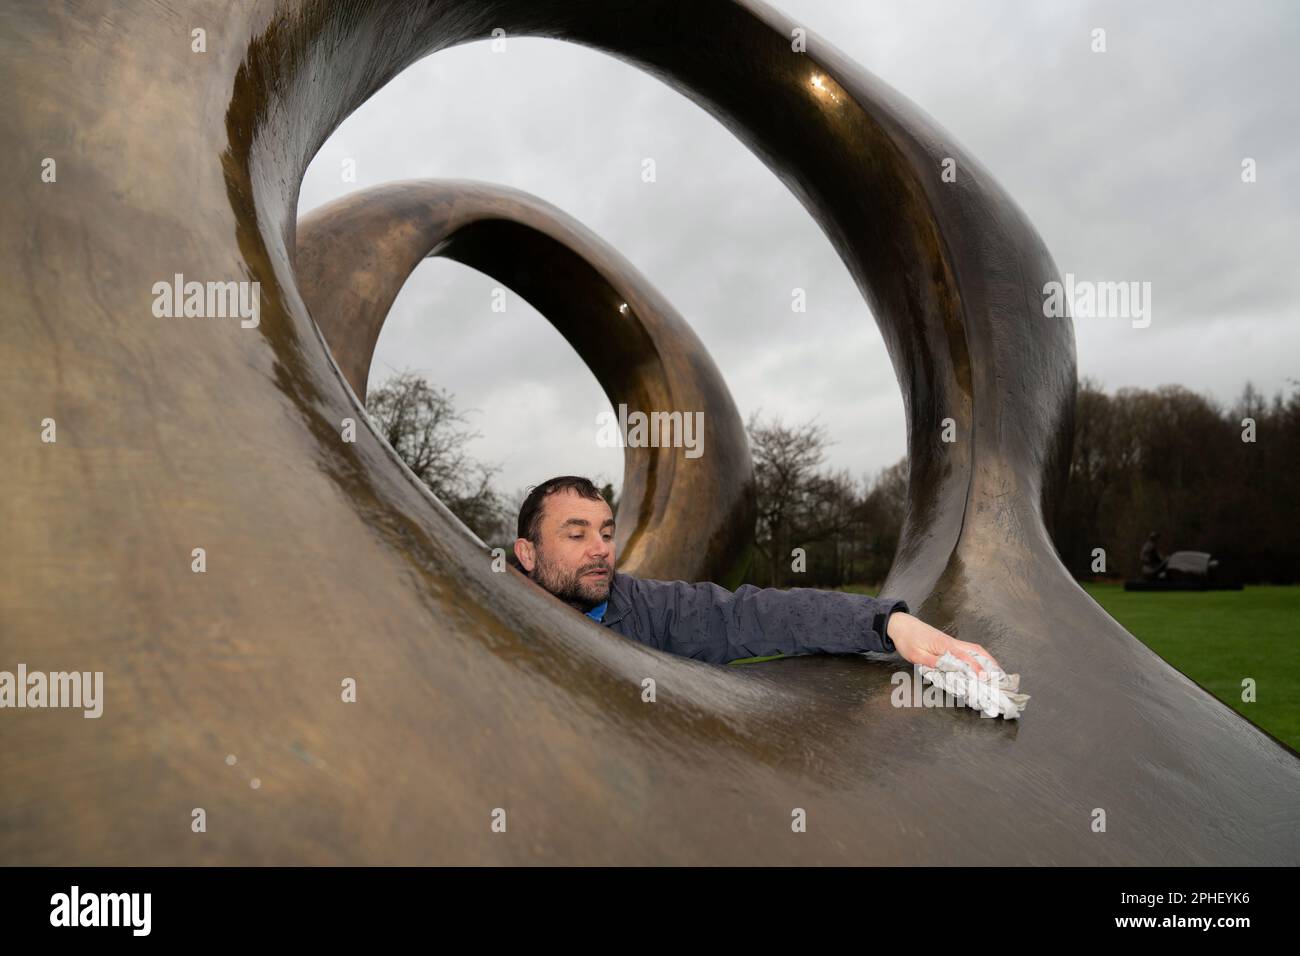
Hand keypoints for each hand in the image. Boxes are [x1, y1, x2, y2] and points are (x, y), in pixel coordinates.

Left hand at [886, 612, 1001, 677]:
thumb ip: (933, 662)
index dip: (975, 668)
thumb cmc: (907, 640)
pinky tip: (981, 665)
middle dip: (989, 664)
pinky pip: (968, 650)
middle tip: (1000, 677)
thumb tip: (950, 670)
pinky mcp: (950, 644)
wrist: (901, 625)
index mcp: (944, 645)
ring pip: (974, 650)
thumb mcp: (916, 655)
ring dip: (986, 660)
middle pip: (976, 651)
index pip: (964, 657)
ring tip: (996, 673)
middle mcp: (952, 642)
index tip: (984, 678)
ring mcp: (952, 642)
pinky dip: (978, 658)